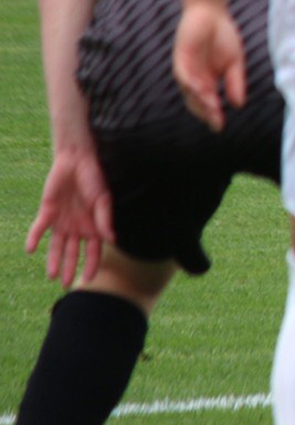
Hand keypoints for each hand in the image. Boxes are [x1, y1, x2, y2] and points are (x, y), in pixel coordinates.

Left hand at [25, 147, 114, 288]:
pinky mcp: (47, 212)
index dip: (91, 264)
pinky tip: (30, 250)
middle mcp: (77, 226)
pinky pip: (39, 228)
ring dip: (52, 260)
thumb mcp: (103, 200)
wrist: (77, 160)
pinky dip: (34, 239)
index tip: (88, 279)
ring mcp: (61, 221)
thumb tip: (112, 240)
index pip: (93, 250)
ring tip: (50, 275)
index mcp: (93, 225)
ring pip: (55, 245)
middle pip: (72, 252)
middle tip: (63, 284)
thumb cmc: (95, 178)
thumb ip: (105, 219)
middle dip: (68, 268)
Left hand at [174, 0, 247, 130]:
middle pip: (195, 102)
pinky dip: (190, 84)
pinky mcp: (181, 58)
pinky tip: (200, 90)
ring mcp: (187, 69)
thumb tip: (239, 104)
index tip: (220, 127)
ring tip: (213, 109)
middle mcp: (194, 78)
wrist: (212, 12)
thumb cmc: (223, 36)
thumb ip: (235, 82)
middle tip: (216, 121)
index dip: (213, 116)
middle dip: (205, 113)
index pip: (207, 103)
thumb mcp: (235, 62)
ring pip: (189, 91)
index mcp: (207, 81)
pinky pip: (183, 75)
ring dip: (200, 101)